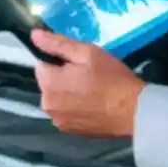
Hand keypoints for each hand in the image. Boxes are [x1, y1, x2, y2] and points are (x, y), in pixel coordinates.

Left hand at [31, 29, 146, 137]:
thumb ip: (58, 44)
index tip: (79, 62)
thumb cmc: (111, 78)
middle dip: (62, 77)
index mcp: (48, 83)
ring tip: (92, 90)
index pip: (42, 64)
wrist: (133, 112)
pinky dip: (74, 108)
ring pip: (57, 98)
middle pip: (48, 83)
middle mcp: (47, 105)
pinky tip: (93, 105)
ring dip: (68, 93)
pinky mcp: (70, 131)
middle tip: (89, 75)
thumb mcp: (87, 53)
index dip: (60, 60)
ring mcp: (58, 121)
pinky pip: (66, 113)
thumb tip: (34, 35)